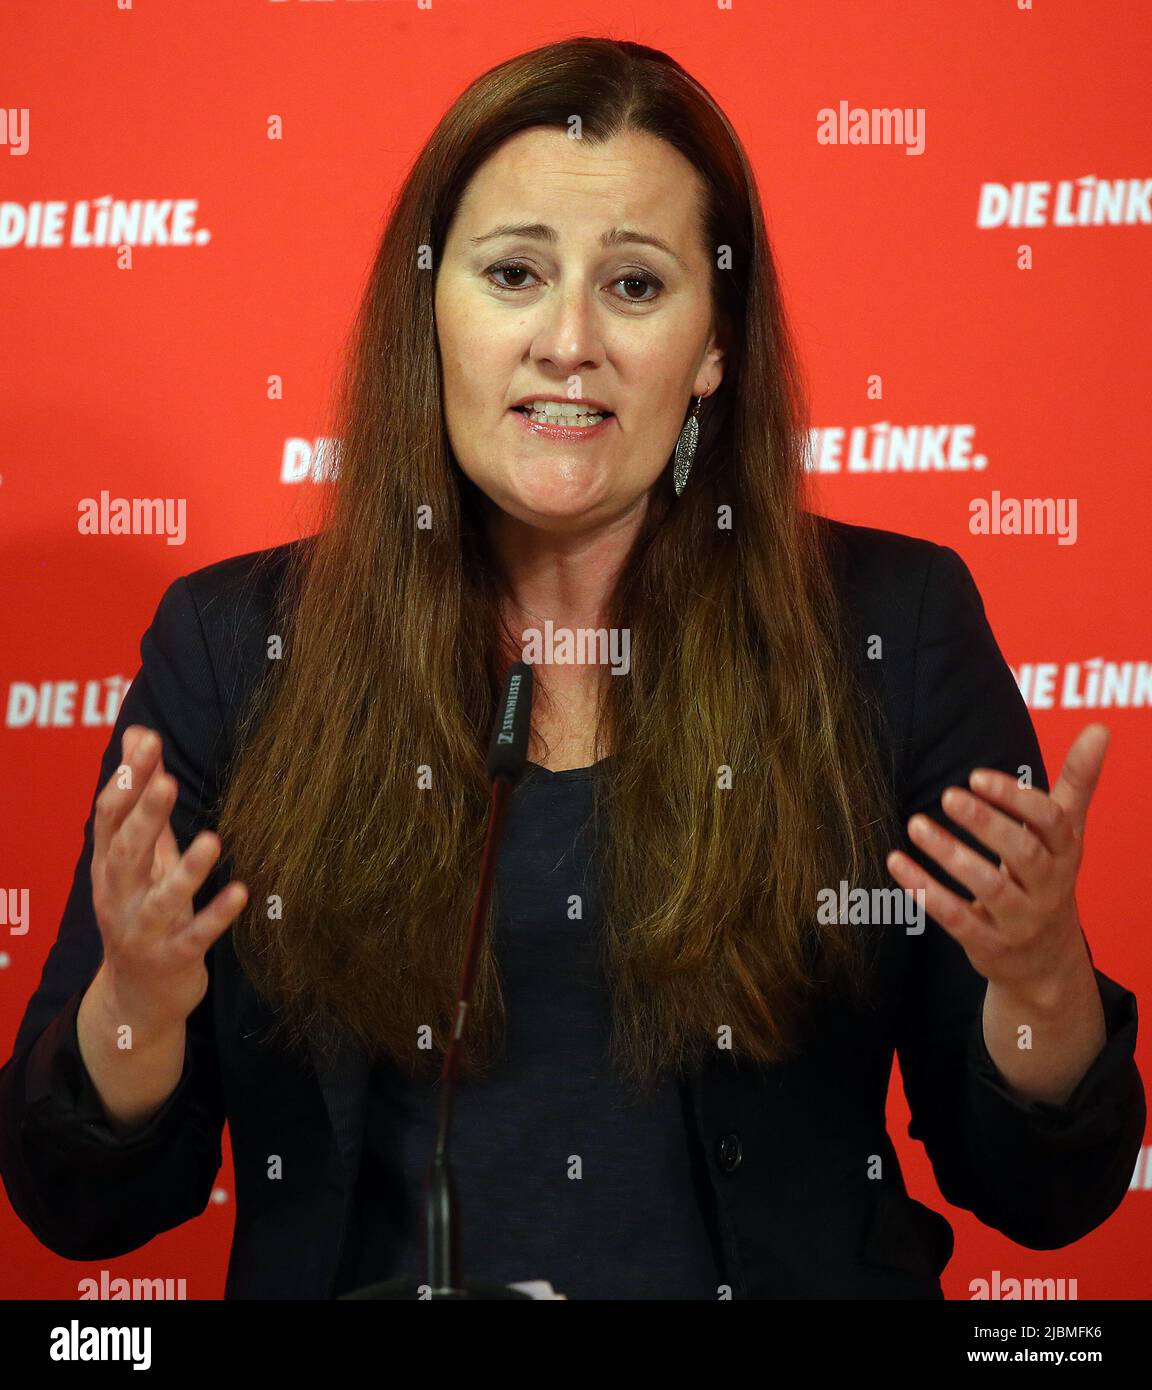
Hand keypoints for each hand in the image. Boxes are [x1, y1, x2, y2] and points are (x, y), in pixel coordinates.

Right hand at [91, 724, 248, 1034]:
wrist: (134, 998)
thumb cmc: (141, 909)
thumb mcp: (135, 855)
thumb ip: (139, 798)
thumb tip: (137, 735)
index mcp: (108, 867)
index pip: (109, 818)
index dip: (125, 781)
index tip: (145, 743)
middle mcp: (119, 897)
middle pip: (127, 852)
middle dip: (144, 816)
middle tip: (165, 780)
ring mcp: (144, 932)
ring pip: (162, 899)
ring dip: (187, 871)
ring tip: (212, 841)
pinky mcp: (173, 959)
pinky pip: (196, 936)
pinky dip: (217, 915)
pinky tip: (242, 893)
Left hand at [885, 724, 1108, 1008]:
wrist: (1046, 962)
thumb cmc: (1047, 877)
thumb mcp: (1065, 832)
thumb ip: (1077, 781)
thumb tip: (1100, 728)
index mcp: (1064, 852)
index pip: (1049, 822)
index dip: (1016, 799)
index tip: (978, 776)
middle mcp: (1047, 887)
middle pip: (1022, 853)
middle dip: (986, 824)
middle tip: (948, 795)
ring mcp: (1019, 920)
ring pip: (988, 887)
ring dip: (950, 855)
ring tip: (916, 825)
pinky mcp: (988, 945)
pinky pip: (956, 918)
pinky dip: (925, 891)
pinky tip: (897, 863)